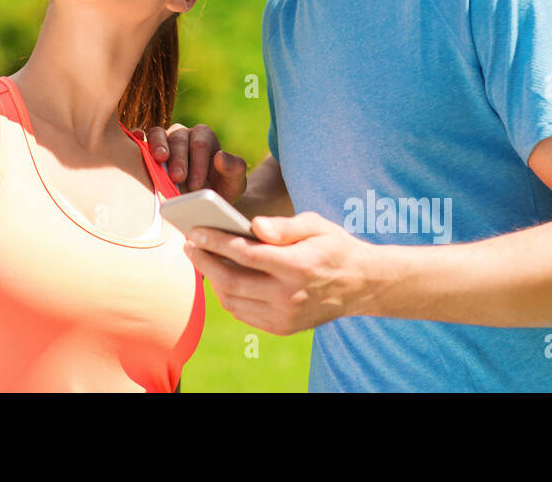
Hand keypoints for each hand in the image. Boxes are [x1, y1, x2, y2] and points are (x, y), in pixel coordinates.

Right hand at [143, 123, 246, 202]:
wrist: (202, 203)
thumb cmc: (219, 191)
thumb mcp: (234, 184)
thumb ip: (234, 169)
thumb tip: (220, 157)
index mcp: (204, 138)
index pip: (200, 143)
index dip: (198, 163)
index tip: (197, 185)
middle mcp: (183, 135)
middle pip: (179, 138)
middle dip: (179, 158)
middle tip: (178, 178)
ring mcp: (164, 140)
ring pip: (158, 133)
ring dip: (158, 146)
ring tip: (159, 160)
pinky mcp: (147, 149)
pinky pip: (140, 137)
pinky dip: (137, 136)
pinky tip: (136, 140)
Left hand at [182, 212, 377, 335]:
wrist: (362, 285)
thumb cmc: (333, 246)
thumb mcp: (316, 225)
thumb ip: (284, 225)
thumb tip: (255, 224)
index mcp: (298, 266)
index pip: (245, 254)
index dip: (215, 241)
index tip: (196, 231)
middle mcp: (290, 296)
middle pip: (231, 281)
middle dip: (204, 261)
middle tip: (189, 243)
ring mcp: (285, 316)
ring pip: (232, 301)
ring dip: (211, 279)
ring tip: (202, 258)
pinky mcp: (282, 327)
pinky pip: (242, 313)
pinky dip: (226, 295)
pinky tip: (221, 277)